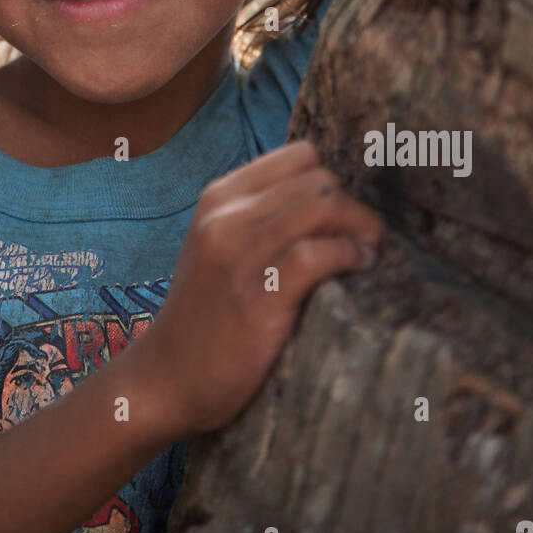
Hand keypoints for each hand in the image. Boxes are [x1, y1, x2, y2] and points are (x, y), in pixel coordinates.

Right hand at [135, 139, 383, 436]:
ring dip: (359, 228)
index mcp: (219, 197)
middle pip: (318, 179)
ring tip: (366, 255)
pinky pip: (316, 255)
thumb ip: (260, 216)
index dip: (331, 181)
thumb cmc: (206, 312)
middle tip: (365, 239)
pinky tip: (356, 270)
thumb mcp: (219, 245)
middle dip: (353, 206)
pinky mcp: (257, 299)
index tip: (343, 214)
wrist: (166, 378)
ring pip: (322, 205)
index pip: (299, 155)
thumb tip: (332, 199)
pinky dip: (349, 256)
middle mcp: (226, 218)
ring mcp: (238, 257)